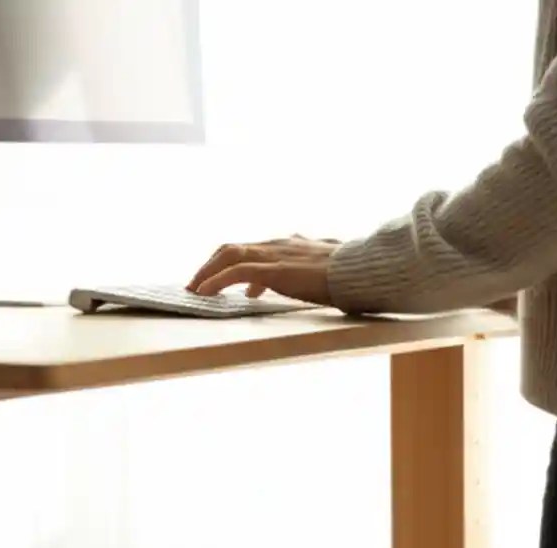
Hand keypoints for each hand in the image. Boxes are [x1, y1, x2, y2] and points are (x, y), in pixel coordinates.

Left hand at [186, 235, 340, 304]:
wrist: (362, 271)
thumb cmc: (347, 274)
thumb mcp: (320, 272)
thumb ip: (302, 274)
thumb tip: (293, 283)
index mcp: (288, 246)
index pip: (250, 249)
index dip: (229, 262)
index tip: (217, 279)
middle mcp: (278, 245)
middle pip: (232, 248)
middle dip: (210, 265)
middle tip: (197, 284)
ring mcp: (276, 255)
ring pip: (229, 256)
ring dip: (206, 273)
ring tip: (194, 289)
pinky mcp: (276, 269)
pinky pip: (237, 272)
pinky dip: (216, 281)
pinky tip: (204, 293)